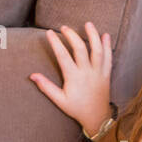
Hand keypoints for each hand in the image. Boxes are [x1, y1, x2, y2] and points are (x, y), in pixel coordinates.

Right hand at [29, 22, 111, 136]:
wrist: (97, 117)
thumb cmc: (77, 109)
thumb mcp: (59, 100)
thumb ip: (46, 87)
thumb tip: (32, 75)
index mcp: (74, 77)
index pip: (63, 55)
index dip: (55, 42)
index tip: (49, 32)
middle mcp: (87, 72)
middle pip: (80, 49)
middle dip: (72, 35)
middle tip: (64, 27)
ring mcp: (98, 72)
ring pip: (97, 50)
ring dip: (93, 36)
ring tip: (88, 24)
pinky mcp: (106, 74)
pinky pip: (109, 57)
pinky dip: (108, 46)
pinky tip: (106, 35)